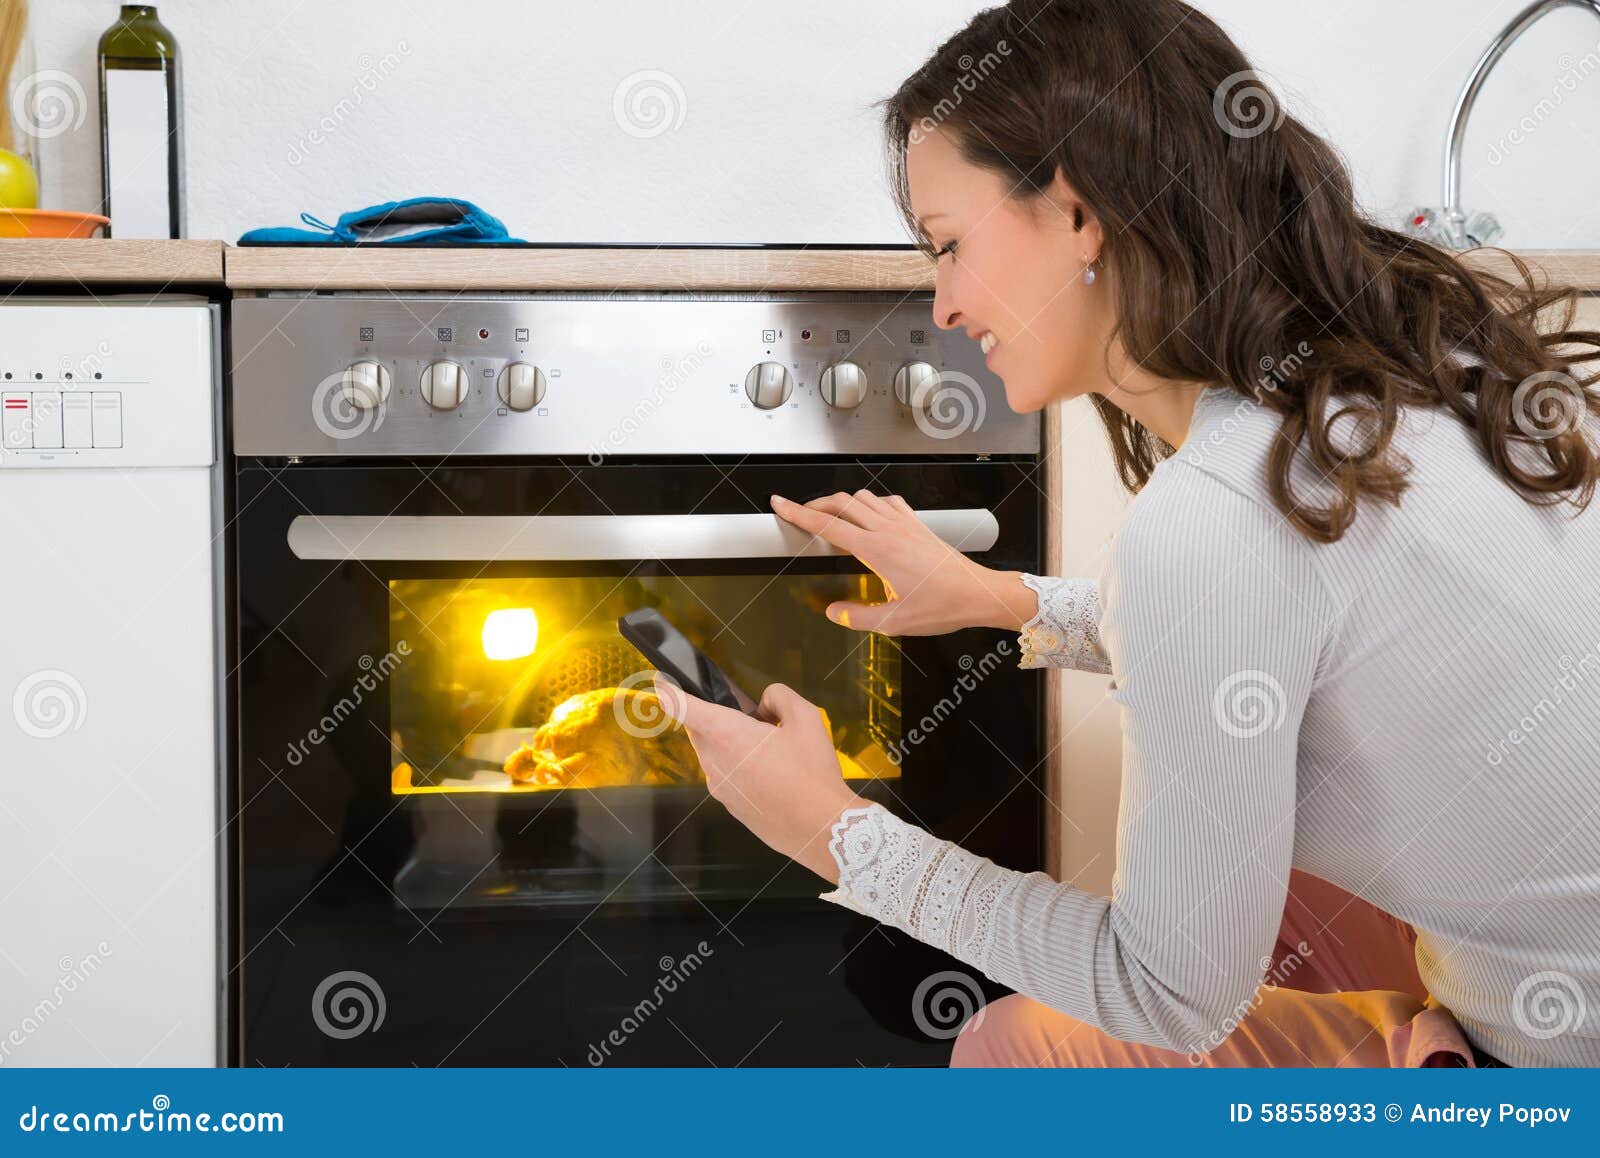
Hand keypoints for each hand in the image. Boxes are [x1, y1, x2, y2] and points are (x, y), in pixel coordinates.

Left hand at [654, 674, 865, 882]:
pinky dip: (740, 766)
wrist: (820, 828)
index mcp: (728, 734)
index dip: (669, 689)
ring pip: (714, 753)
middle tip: (754, 718)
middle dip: (718, 717)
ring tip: (771, 749)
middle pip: (701, 729)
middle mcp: (715, 761)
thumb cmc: (813, 775)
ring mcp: (720, 787)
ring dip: (732, 743)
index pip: (683, 707)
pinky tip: (772, 772)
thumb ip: (779, 696)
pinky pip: (725, 776)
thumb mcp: (806, 718)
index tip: (661, 680)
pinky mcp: (729, 805)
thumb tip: (763, 705)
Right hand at [770, 490, 1036, 634]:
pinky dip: (870, 503)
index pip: (828, 525)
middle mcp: (889, 530)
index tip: (780, 504)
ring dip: (841, 502)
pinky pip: (887, 502)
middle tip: (799, 514)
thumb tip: (834, 613)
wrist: (979, 593)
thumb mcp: (895, 621)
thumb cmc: (944, 605)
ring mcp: (905, 523)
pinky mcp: (917, 524)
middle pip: (841, 503)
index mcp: (877, 550)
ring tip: (830, 517)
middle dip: (814, 505)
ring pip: (863, 497)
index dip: (798, 514)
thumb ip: (858, 617)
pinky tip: (869, 516)